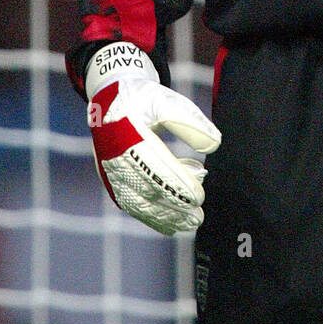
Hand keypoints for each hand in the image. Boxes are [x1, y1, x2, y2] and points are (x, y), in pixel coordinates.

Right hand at [85, 41, 221, 234]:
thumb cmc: (143, 99)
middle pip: (146, 187)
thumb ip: (190, 122)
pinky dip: (149, 216)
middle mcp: (113, 154)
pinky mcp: (109, 179)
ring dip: (163, 216)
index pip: (155, 164)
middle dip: (173, 205)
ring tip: (189, 223)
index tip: (198, 196)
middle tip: (199, 216)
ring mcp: (108, 169)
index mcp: (126, 131)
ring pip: (136, 201)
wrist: (108, 99)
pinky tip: (170, 225)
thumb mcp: (167, 100)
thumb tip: (214, 145)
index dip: (177, 184)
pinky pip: (128, 203)